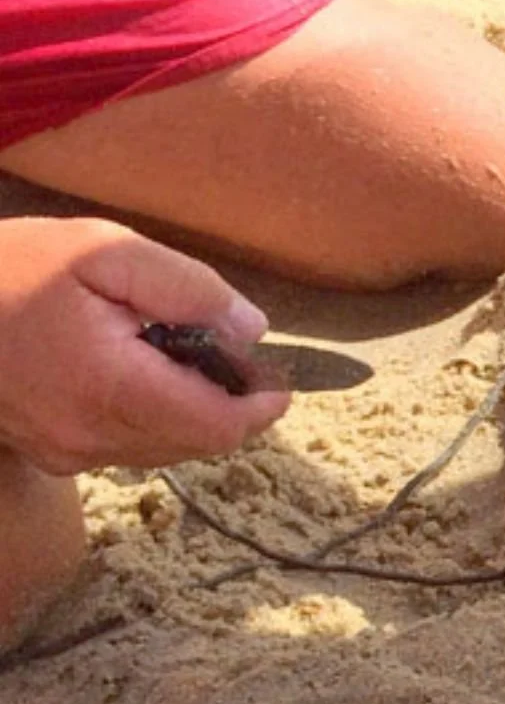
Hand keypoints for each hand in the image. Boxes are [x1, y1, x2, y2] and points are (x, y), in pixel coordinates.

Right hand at [0, 219, 289, 476]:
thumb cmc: (8, 269)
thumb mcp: (102, 251)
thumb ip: (185, 289)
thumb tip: (249, 330)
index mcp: (109, 390)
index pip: (217, 428)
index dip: (261, 404)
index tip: (279, 374)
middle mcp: (88, 438)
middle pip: (198, 442)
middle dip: (230, 403)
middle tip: (229, 351)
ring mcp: (64, 452)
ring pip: (165, 448)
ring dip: (192, 410)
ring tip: (178, 351)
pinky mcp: (48, 453)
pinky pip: (126, 445)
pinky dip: (152, 415)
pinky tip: (137, 368)